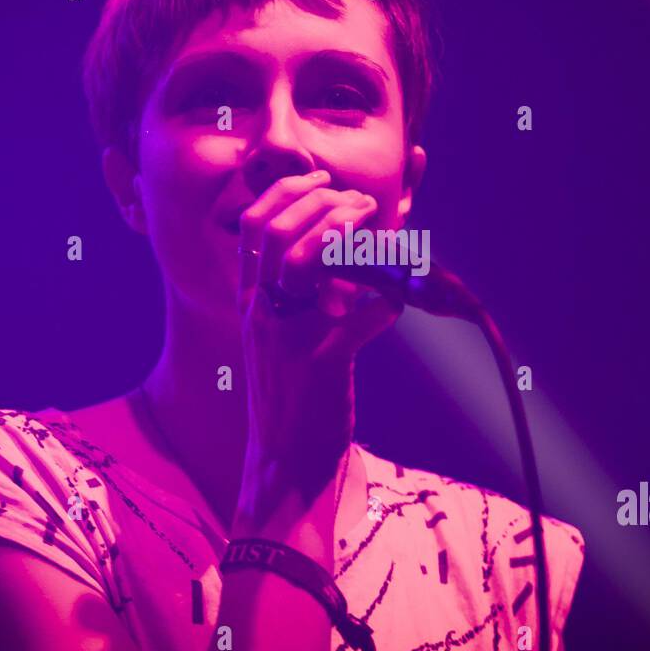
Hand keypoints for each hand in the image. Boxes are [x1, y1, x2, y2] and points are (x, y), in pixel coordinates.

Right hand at [233, 169, 401, 532]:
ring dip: (343, 233)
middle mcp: (261, 312)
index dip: (291, 193)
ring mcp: (286, 336)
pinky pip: (359, 320)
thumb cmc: (294, 400)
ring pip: (300, 259)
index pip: (255, 225)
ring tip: (376, 232)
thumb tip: (352, 259)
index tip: (325, 184)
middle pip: (276, 229)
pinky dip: (386, 303)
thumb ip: (311, 299)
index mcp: (252, 303)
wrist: (283, 466)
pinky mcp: (319, 364)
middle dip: (322, 202)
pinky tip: (398, 302)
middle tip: (361, 204)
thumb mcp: (287, 340)